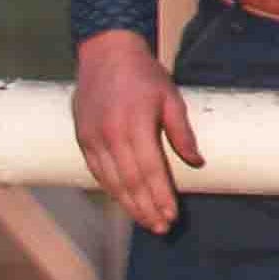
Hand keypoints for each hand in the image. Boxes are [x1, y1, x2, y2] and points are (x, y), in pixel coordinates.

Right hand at [72, 29, 200, 233]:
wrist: (106, 52)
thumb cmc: (144, 74)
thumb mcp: (170, 97)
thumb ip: (181, 132)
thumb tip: (196, 162)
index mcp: (134, 124)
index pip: (149, 171)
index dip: (161, 196)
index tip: (172, 215)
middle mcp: (110, 135)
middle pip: (130, 183)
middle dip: (146, 208)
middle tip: (161, 227)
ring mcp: (93, 138)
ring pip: (112, 182)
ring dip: (129, 205)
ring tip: (146, 221)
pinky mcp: (83, 138)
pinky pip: (98, 172)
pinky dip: (112, 190)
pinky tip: (124, 201)